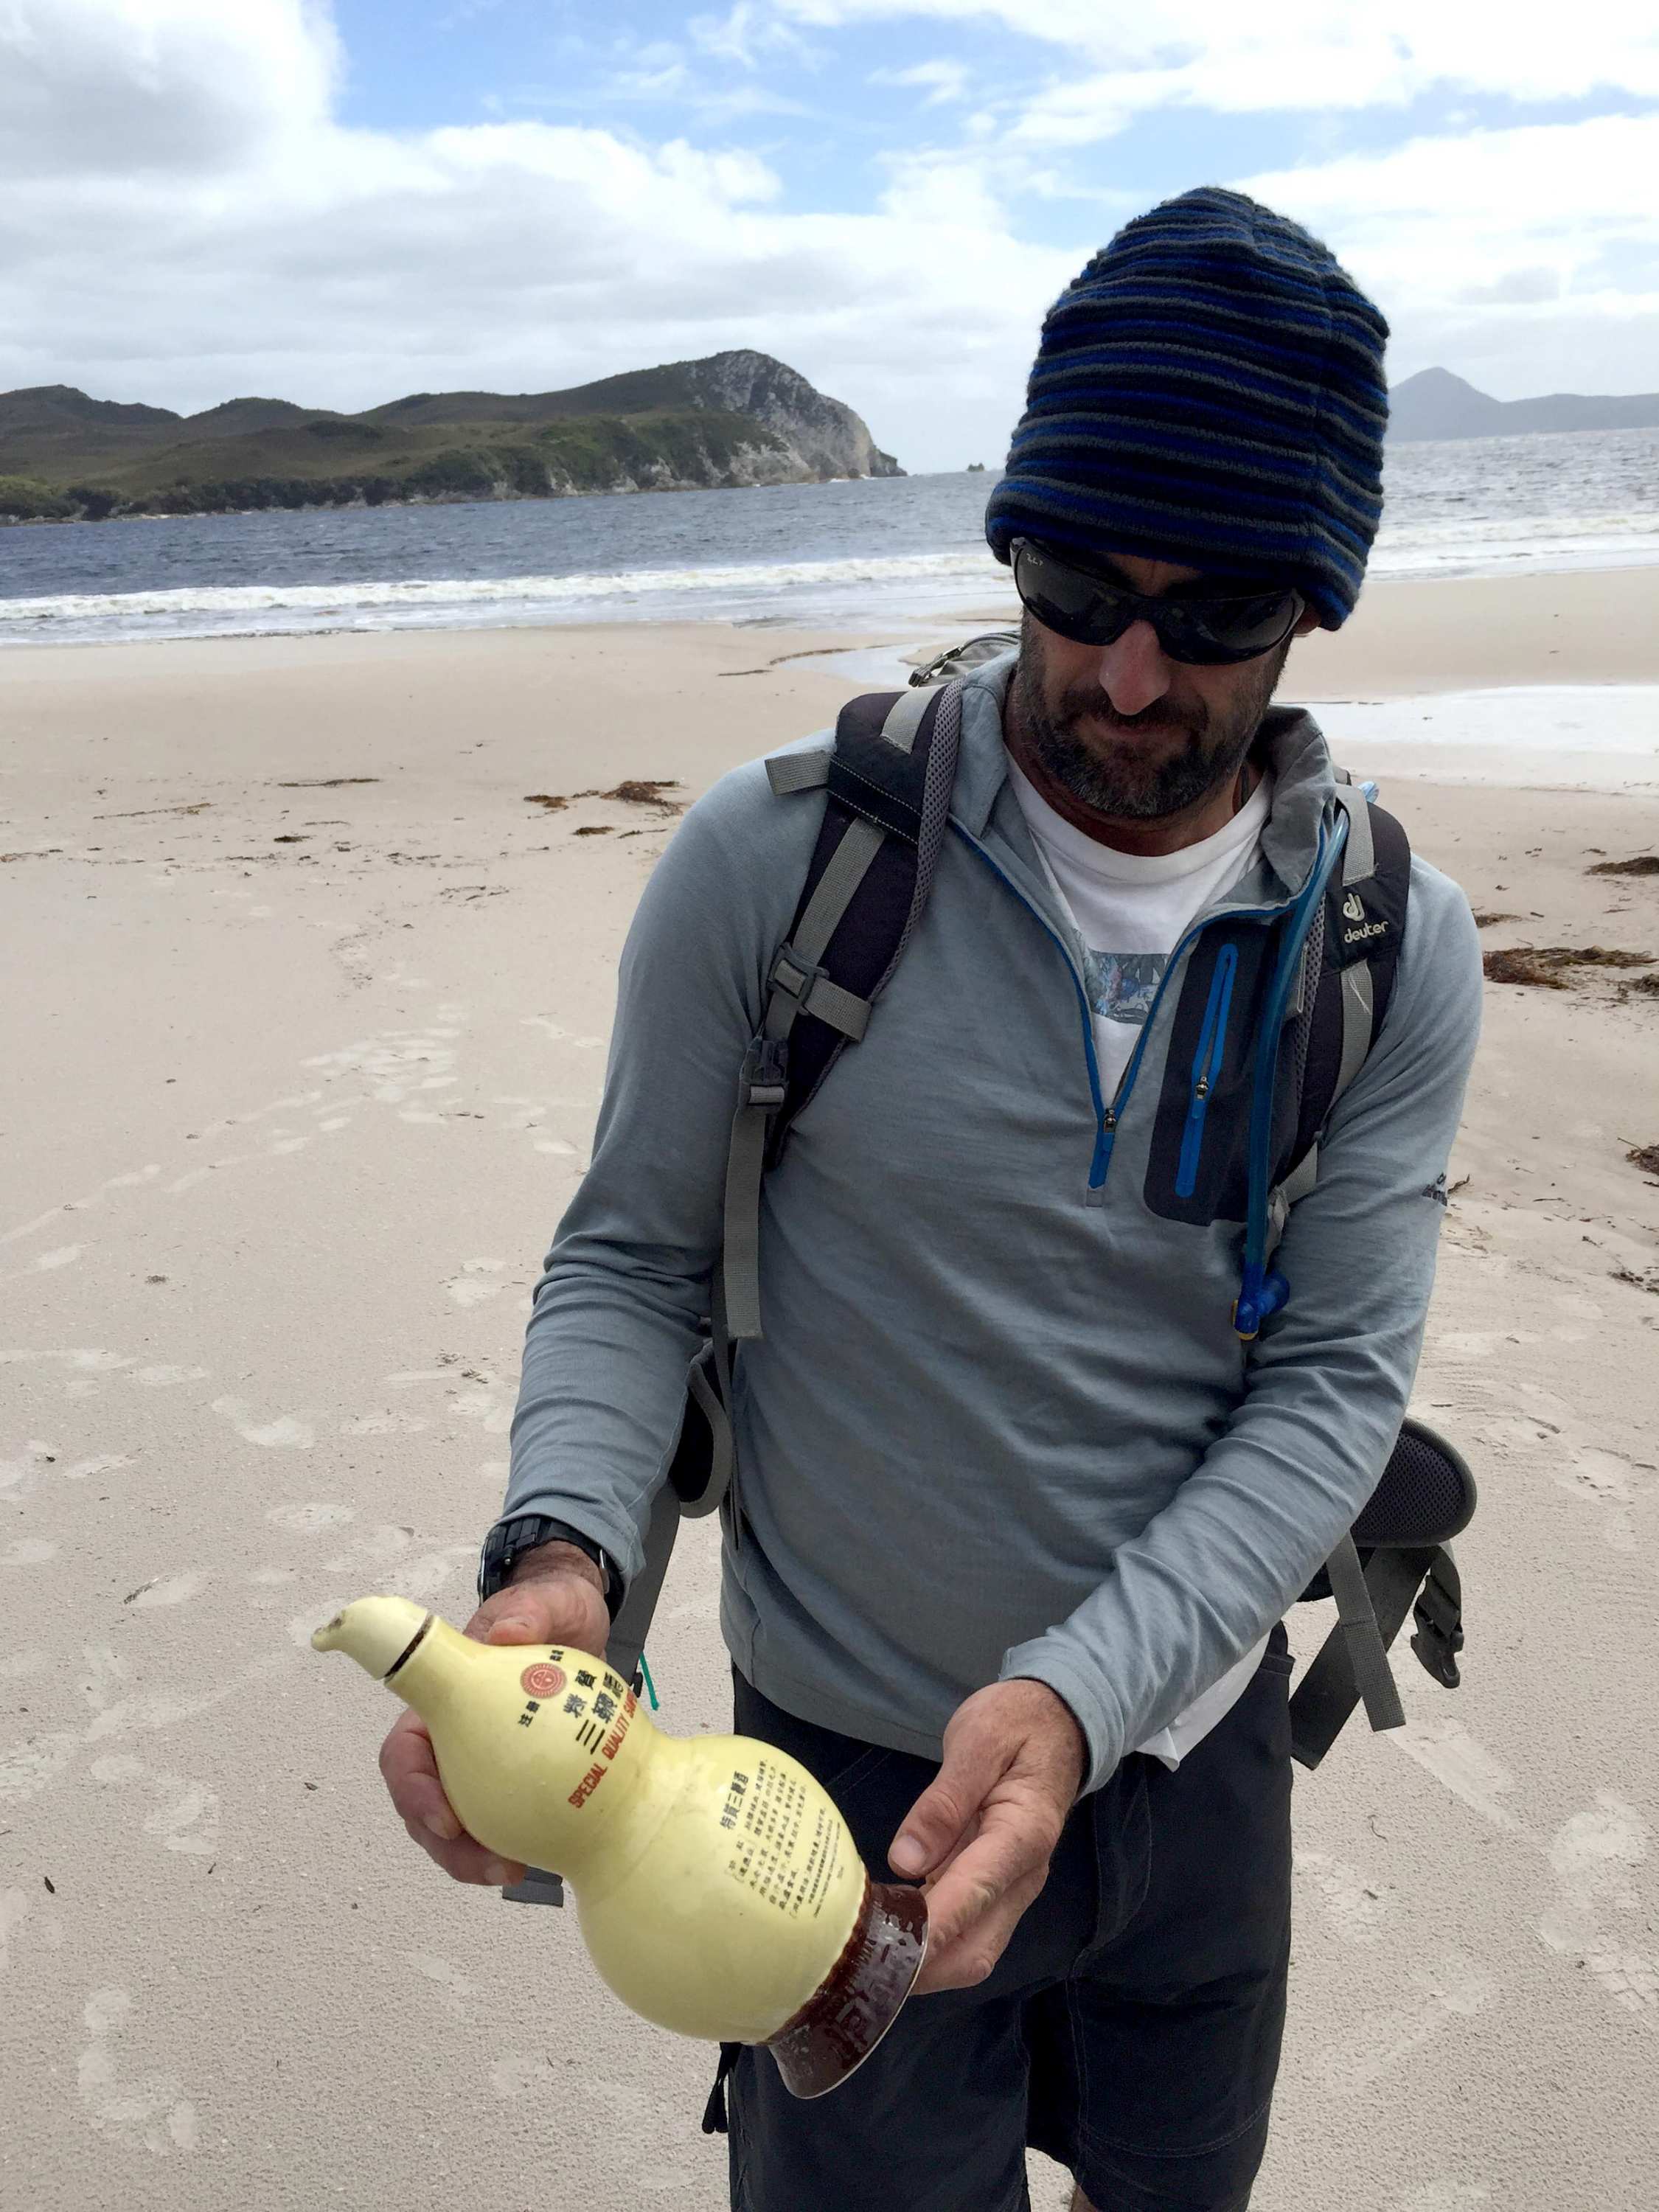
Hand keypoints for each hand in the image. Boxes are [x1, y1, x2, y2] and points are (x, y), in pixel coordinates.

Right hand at [377, 1545, 611, 1886]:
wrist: (578, 1621)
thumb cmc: (548, 1609)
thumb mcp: (544, 1602)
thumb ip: (528, 1610)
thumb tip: (508, 1631)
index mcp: (443, 1700)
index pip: (403, 1753)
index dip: (413, 1790)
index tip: (446, 1819)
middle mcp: (451, 1737)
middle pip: (422, 1804)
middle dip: (445, 1845)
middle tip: (493, 1866)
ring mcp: (480, 1761)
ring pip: (452, 1826)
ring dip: (472, 1858)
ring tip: (514, 1872)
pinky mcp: (513, 1778)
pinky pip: (496, 1823)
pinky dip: (506, 1848)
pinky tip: (537, 1862)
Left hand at [889, 1679, 1086, 1994]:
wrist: (1057, 1722)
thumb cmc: (1015, 1723)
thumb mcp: (977, 1742)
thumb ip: (944, 1801)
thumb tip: (905, 1861)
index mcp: (1022, 1835)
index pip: (974, 1894)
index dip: (929, 1929)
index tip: (883, 1948)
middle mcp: (1023, 1876)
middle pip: (975, 1948)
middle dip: (919, 1968)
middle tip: (855, 1964)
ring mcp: (1011, 1888)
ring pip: (970, 1950)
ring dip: (920, 1962)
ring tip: (860, 1953)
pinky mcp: (996, 1888)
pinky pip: (965, 1931)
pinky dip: (927, 1942)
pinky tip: (884, 1929)